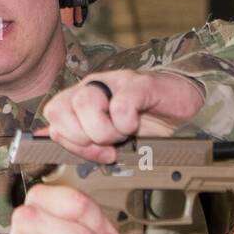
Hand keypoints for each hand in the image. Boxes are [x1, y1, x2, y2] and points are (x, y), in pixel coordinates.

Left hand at [39, 70, 204, 162]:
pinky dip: (126, 123)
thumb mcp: (107, 141)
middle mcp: (93, 86)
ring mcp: (115, 82)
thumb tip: (49, 137)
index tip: (92, 152)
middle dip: (85, 138)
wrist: (184, 112)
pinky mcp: (139, 83)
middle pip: (63, 109)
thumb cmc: (145, 126)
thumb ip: (79, 140)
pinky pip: (119, 105)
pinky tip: (135, 125)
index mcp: (80, 100)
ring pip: (85, 104)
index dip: (69, 140)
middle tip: (110, 143)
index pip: (53, 115)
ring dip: (105, 131)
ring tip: (123, 134)